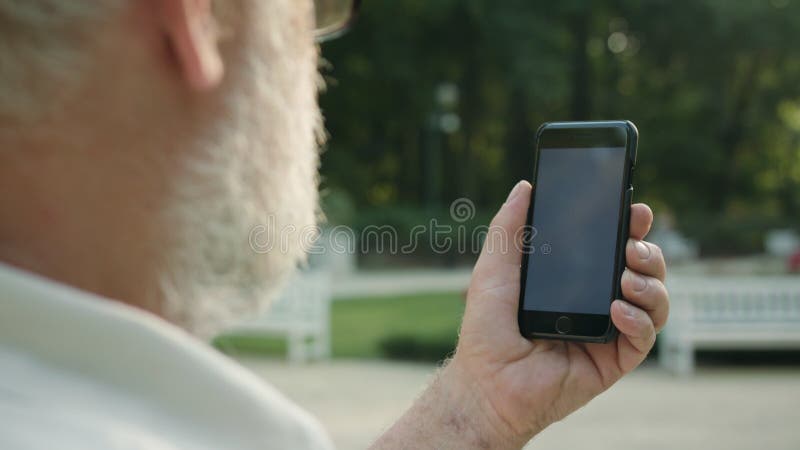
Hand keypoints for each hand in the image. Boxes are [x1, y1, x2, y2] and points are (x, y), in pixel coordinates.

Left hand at [451, 180, 668, 445]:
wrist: (487, 382)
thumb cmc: (487, 328)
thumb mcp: (495, 268)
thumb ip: (510, 228)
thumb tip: (525, 187)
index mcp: (575, 278)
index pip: (612, 246)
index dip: (630, 226)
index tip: (635, 209)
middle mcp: (598, 301)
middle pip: (643, 269)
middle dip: (648, 250)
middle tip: (633, 244)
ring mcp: (610, 331)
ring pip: (654, 300)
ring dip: (650, 282)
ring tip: (626, 277)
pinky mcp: (615, 361)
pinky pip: (644, 337)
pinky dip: (639, 319)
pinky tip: (618, 309)